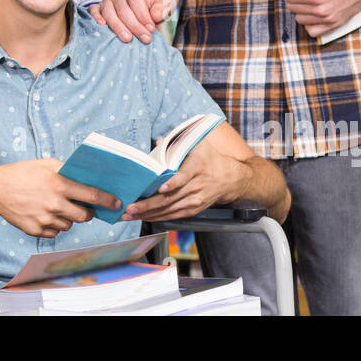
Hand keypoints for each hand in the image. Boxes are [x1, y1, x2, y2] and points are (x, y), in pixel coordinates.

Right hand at [0, 159, 120, 237]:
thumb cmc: (22, 173)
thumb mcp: (46, 164)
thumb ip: (67, 171)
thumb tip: (85, 178)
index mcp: (60, 185)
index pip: (93, 196)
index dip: (108, 201)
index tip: (117, 204)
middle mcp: (55, 204)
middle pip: (84, 216)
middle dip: (88, 213)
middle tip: (84, 208)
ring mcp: (45, 219)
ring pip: (69, 225)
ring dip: (69, 218)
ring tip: (57, 207)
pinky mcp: (36, 230)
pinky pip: (54, 232)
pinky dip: (54, 225)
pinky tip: (44, 213)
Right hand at [90, 0, 175, 43]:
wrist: (139, 8)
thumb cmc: (151, 7)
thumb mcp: (161, 5)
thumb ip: (163, 8)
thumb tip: (156, 16)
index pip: (136, 0)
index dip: (143, 15)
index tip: (151, 29)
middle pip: (123, 9)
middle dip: (135, 25)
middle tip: (145, 39)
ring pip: (109, 12)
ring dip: (118, 26)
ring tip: (127, 39)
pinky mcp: (97, 7)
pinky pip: (93, 10)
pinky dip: (96, 17)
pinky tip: (103, 26)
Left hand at [123, 140, 244, 223]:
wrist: (230, 179)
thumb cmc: (210, 159)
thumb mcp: (198, 144)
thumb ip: (177, 142)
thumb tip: (158, 142)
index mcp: (197, 167)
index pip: (184, 177)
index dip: (172, 183)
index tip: (161, 188)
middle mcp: (196, 186)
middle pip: (170, 198)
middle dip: (148, 204)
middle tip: (130, 207)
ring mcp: (195, 200)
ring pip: (169, 209)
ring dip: (148, 213)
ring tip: (130, 215)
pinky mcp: (193, 210)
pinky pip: (173, 215)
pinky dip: (158, 217)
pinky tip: (144, 217)